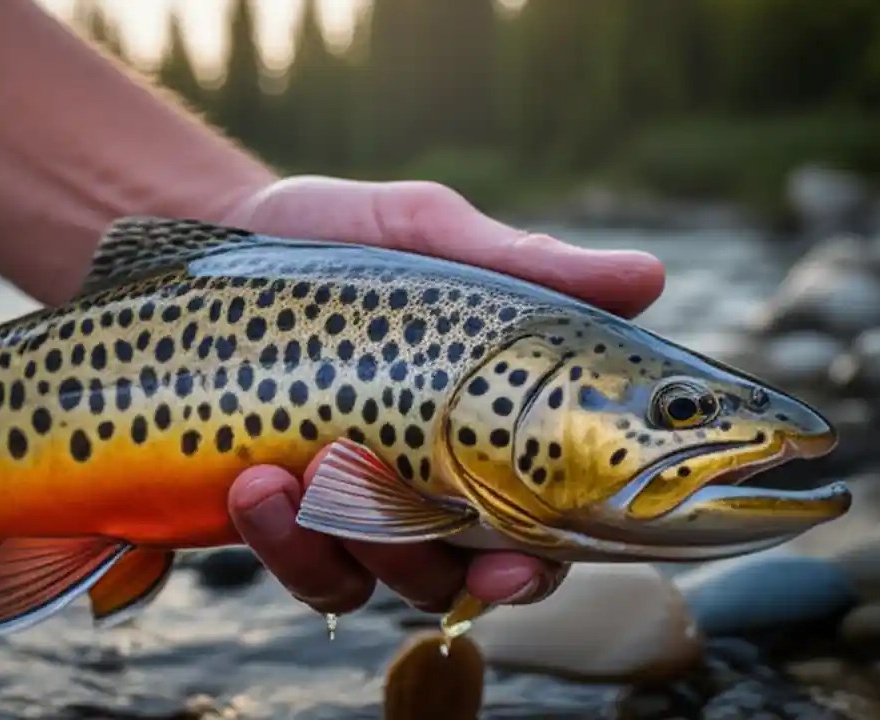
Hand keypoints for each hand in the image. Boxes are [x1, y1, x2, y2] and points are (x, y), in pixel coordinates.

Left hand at [221, 176, 665, 613]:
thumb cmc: (351, 238)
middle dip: (419, 562)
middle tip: (373, 486)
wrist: (231, 233)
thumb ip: (527, 266)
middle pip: (456, 579)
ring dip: (340, 540)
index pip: (540, 532)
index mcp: (495, 435)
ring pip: (372, 583)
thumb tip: (648, 276)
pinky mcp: (284, 517)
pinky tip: (254, 484)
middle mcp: (434, 489)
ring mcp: (356, 510)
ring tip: (289, 470)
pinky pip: (301, 566)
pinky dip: (282, 541)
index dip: (534, 567)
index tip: (510, 565)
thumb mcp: (431, 236)